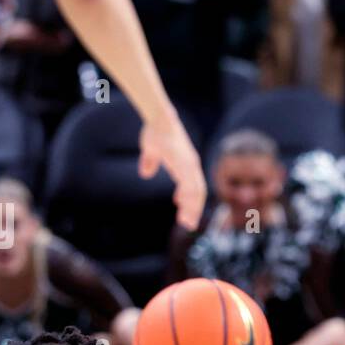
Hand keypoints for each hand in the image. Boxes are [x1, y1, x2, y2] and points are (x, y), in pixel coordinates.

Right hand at [139, 111, 206, 229]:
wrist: (159, 118)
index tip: (182, 211)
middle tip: (188, 225)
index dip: (190, 200)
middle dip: (194, 210)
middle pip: (198, 192)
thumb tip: (146, 173)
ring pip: (196, 191)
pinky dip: (188, 196)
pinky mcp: (185, 163)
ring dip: (192, 208)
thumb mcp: (151, 151)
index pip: (193, 186)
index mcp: (186, 164)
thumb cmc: (156, 132)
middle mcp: (191, 165)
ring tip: (186, 223)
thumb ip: (150, 162)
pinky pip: (190, 183)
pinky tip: (182, 205)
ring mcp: (190, 164)